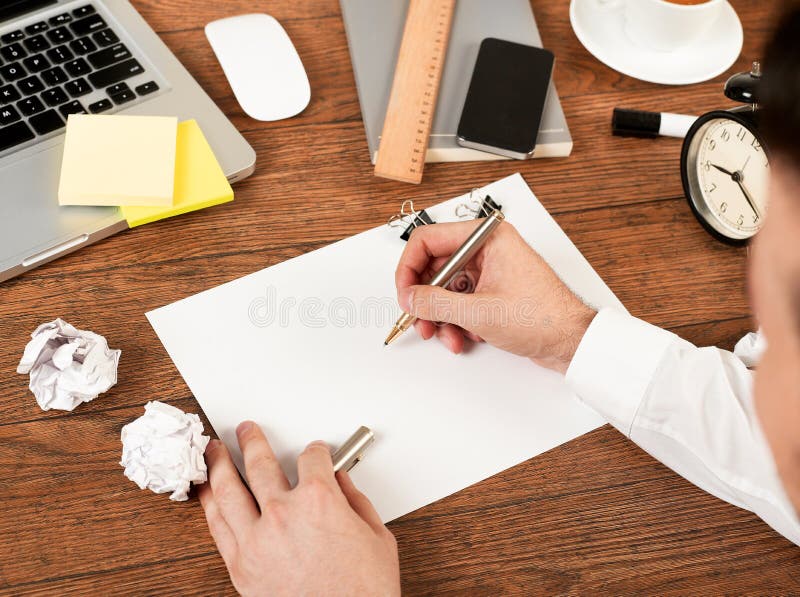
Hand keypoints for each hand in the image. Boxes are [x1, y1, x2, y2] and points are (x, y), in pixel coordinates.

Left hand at [198, 422, 400, 596]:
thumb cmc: (362, 591)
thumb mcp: (377, 536)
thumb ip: (357, 502)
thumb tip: (342, 485)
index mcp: (320, 500)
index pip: (311, 458)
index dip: (316, 451)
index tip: (315, 453)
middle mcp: (284, 513)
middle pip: (260, 463)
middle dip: (253, 441)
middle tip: (247, 431)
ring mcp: (258, 539)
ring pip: (228, 489)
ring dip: (219, 463)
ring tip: (214, 450)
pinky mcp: (240, 565)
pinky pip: (218, 525)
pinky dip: (210, 503)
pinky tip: (208, 491)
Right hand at [395, 220, 595, 372]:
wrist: (572, 342)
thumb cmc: (544, 317)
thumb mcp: (479, 312)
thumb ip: (436, 303)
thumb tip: (410, 298)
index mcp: (487, 237)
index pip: (428, 240)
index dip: (409, 268)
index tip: (405, 294)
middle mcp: (487, 249)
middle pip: (434, 267)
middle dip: (426, 300)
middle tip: (420, 321)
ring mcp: (490, 270)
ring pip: (445, 288)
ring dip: (441, 316)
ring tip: (447, 336)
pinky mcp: (493, 290)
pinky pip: (460, 301)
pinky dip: (457, 321)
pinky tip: (467, 336)